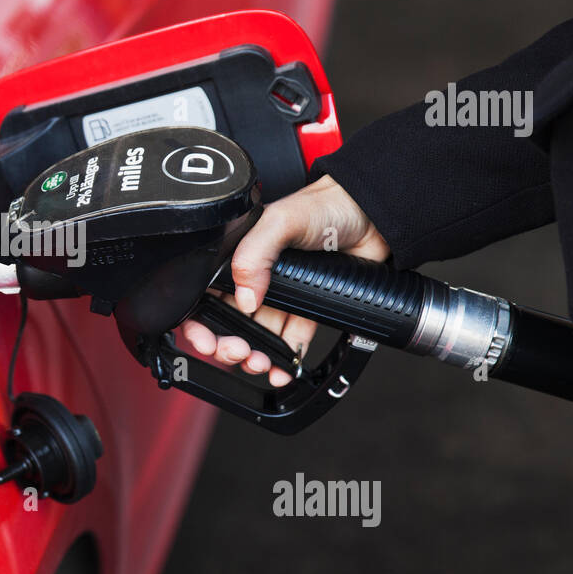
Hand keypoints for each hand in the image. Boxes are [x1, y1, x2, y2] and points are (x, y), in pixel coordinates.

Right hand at [182, 174, 390, 385]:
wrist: (371, 215)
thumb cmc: (324, 205)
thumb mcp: (280, 222)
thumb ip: (254, 255)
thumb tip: (244, 298)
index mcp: (238, 254)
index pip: (208, 292)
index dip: (200, 320)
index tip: (205, 339)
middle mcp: (255, 276)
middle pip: (229, 320)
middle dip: (227, 344)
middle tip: (237, 353)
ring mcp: (281, 293)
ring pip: (258, 334)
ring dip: (255, 355)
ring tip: (260, 363)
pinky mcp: (307, 305)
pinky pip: (291, 338)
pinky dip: (285, 357)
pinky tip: (282, 368)